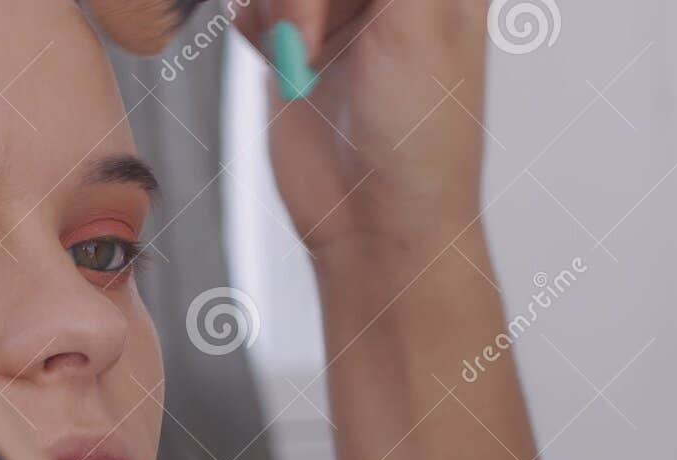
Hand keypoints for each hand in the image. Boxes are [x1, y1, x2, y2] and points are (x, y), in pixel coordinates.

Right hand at [234, 0, 489, 252]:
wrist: (371, 220)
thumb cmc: (423, 139)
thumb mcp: (418, 18)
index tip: (321, 13)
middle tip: (309, 29)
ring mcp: (336, 7)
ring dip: (280, 5)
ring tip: (302, 54)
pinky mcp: (290, 39)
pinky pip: (252, 1)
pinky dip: (255, 26)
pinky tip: (282, 62)